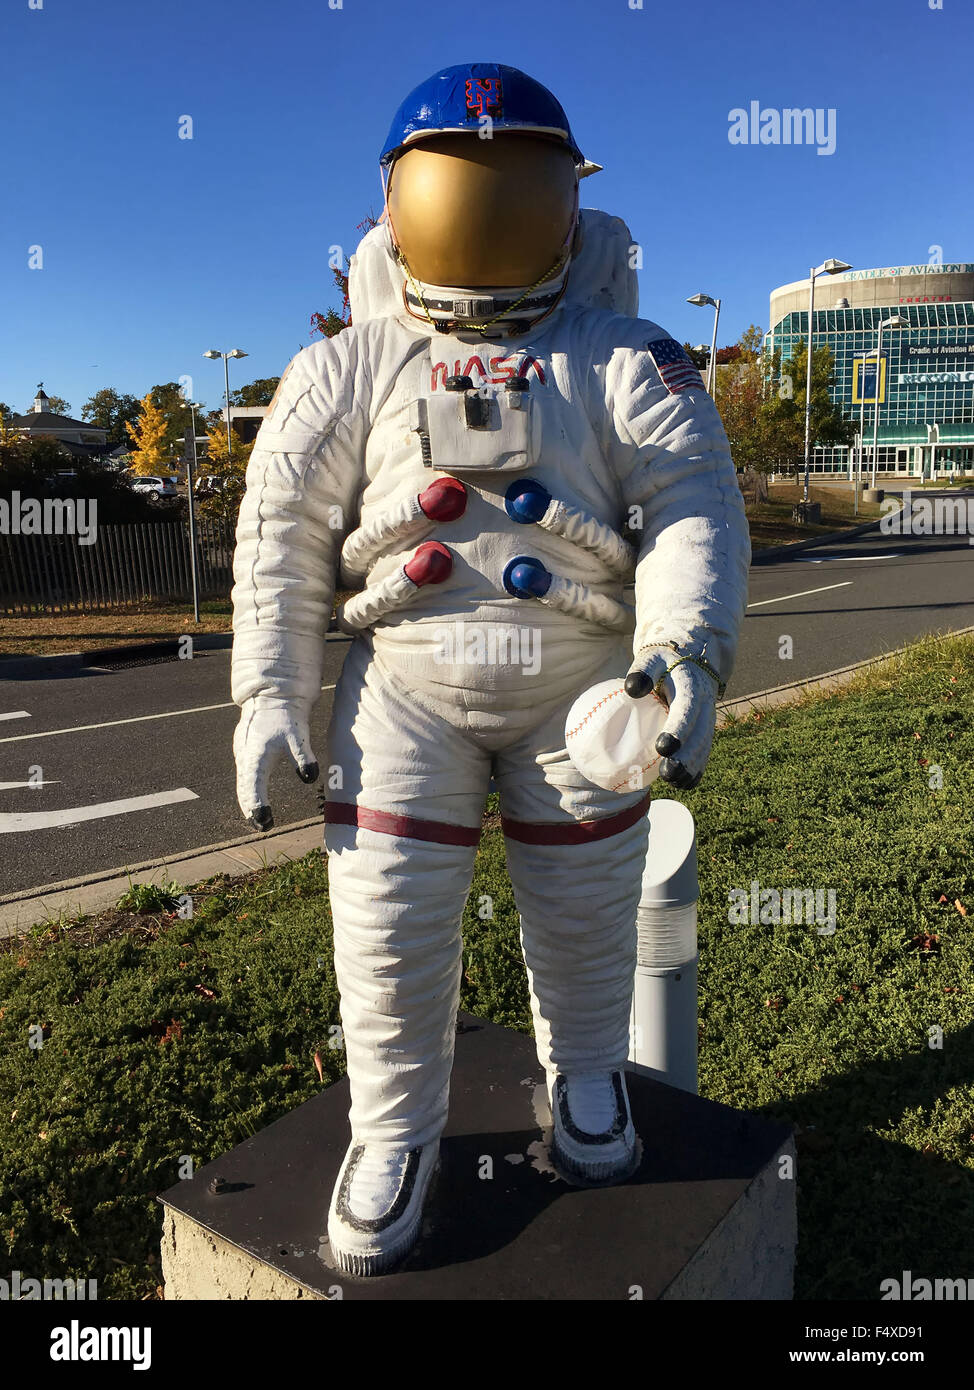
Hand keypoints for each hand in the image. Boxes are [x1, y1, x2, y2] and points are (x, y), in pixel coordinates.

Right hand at [233, 696, 318, 830]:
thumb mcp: (298, 735)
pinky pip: (245, 777)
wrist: (272, 697)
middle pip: (245, 788)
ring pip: (243, 783)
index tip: (265, 822)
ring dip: (248, 802)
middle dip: (251, 809)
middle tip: (262, 827)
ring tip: (257, 820)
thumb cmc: (286, 716)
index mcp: (255, 754)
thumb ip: (303, 756)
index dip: (258, 806)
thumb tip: (309, 777)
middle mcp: (245, 756)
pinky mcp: (245, 752)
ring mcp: (242, 754)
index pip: (254, 786)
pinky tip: (253, 801)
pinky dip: (248, 791)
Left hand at [624, 646, 719, 789]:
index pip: (687, 708)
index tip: (663, 748)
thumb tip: (631, 689)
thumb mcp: (652, 656)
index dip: (678, 729)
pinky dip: (696, 766)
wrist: (693, 650)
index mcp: (692, 685)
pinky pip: (704, 748)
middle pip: (699, 732)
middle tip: (669, 773)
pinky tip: (685, 784)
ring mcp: (707, 715)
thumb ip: (643, 670)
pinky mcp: (705, 725)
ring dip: (692, 765)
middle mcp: (705, 702)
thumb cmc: (664, 657)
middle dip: (687, 756)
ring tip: (676, 783)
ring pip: (704, 744)